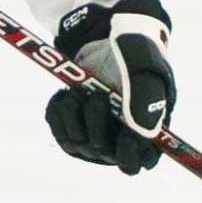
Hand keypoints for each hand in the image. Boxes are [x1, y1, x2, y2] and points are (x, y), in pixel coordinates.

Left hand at [44, 0, 173, 174]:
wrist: (109, 38)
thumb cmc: (136, 52)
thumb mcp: (144, 67)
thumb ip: (146, 97)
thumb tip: (141, 131)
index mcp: (145, 133)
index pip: (132, 164)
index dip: (126, 155)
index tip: (123, 136)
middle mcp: (117, 141)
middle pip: (100, 151)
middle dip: (96, 120)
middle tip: (98, 95)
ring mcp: (91, 136)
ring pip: (73, 141)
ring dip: (74, 111)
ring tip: (82, 89)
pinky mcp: (69, 126)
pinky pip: (55, 126)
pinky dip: (57, 107)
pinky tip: (68, 92)